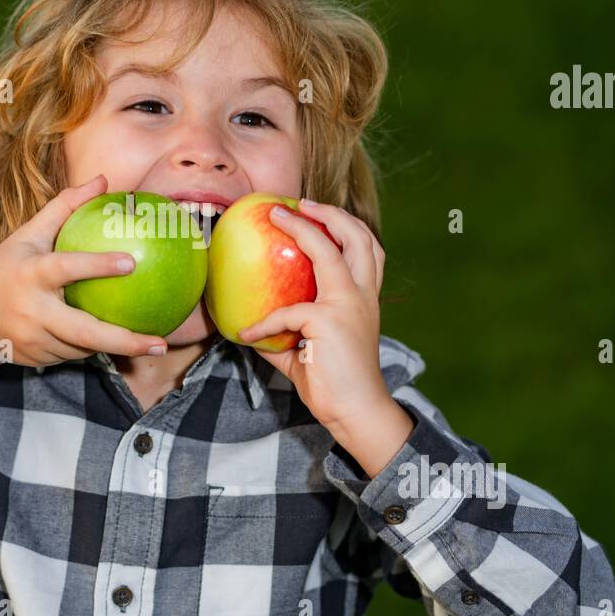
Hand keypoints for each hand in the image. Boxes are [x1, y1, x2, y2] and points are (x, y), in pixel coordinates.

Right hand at [0, 174, 168, 366]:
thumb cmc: (7, 265)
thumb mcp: (30, 233)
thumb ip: (66, 206)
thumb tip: (103, 179)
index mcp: (33, 273)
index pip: (68, 267)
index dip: (98, 265)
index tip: (132, 262)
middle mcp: (32, 309)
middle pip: (83, 330)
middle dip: (124, 340)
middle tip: (160, 342)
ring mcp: (31, 338)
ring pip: (82, 347)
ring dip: (111, 345)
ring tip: (148, 343)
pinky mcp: (32, 358)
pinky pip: (71, 356)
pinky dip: (90, 349)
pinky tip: (115, 345)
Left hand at [236, 199, 391, 448]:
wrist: (356, 411)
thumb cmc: (333, 383)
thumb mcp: (306, 350)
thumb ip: (283, 332)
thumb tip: (247, 323)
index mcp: (363, 299)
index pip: (368, 249)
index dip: (346, 225)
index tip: (318, 211)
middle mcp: (361, 295)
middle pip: (359, 237)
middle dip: (330, 213)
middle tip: (297, 203)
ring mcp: (348, 304)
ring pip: (330, 250)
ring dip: (303, 228)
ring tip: (278, 216)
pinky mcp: (328, 320)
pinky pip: (285, 311)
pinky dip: (262, 322)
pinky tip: (246, 332)